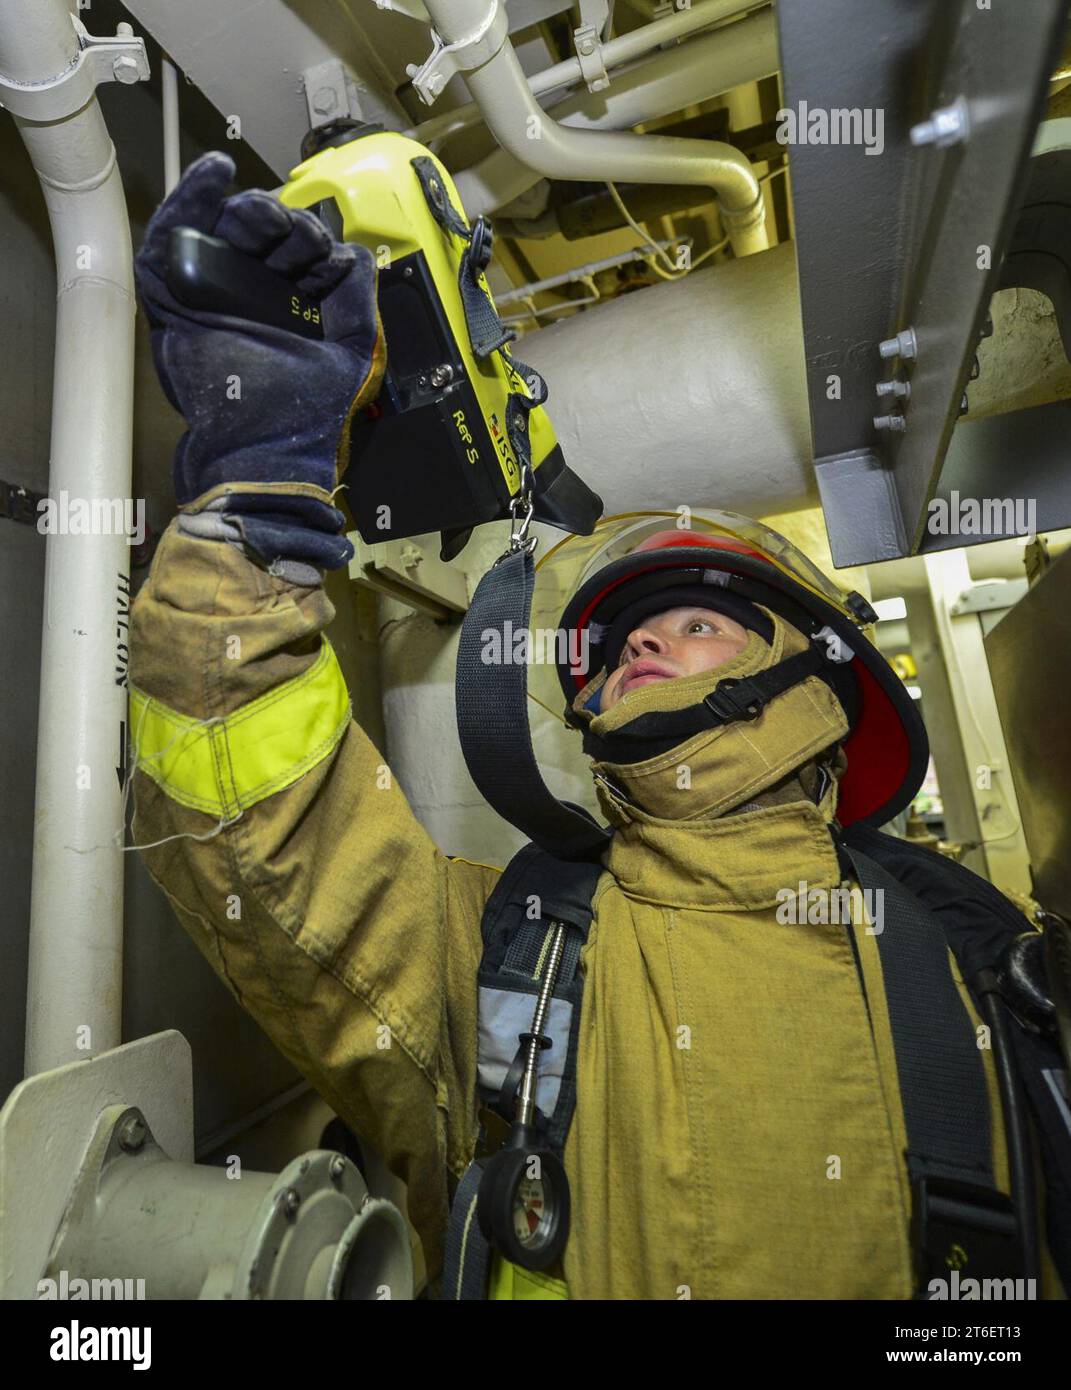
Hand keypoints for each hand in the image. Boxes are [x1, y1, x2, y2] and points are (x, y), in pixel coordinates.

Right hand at [135, 151, 384, 573]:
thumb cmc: (304, 415)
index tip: (322, 258)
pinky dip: (188, 200)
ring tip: (261, 217)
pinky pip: (170, 239)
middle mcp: (245, 297)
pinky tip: (213, 176)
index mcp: (285, 306)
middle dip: (277, 223)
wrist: (261, 454)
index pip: (293, 249)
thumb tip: (351, 255)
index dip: (309, 240)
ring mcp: (206, 296)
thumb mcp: (351, 348)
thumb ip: (357, 299)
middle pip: (254, 232)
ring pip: (216, 228)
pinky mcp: (172, 300)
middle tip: (291, 240)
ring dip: (242, 211)